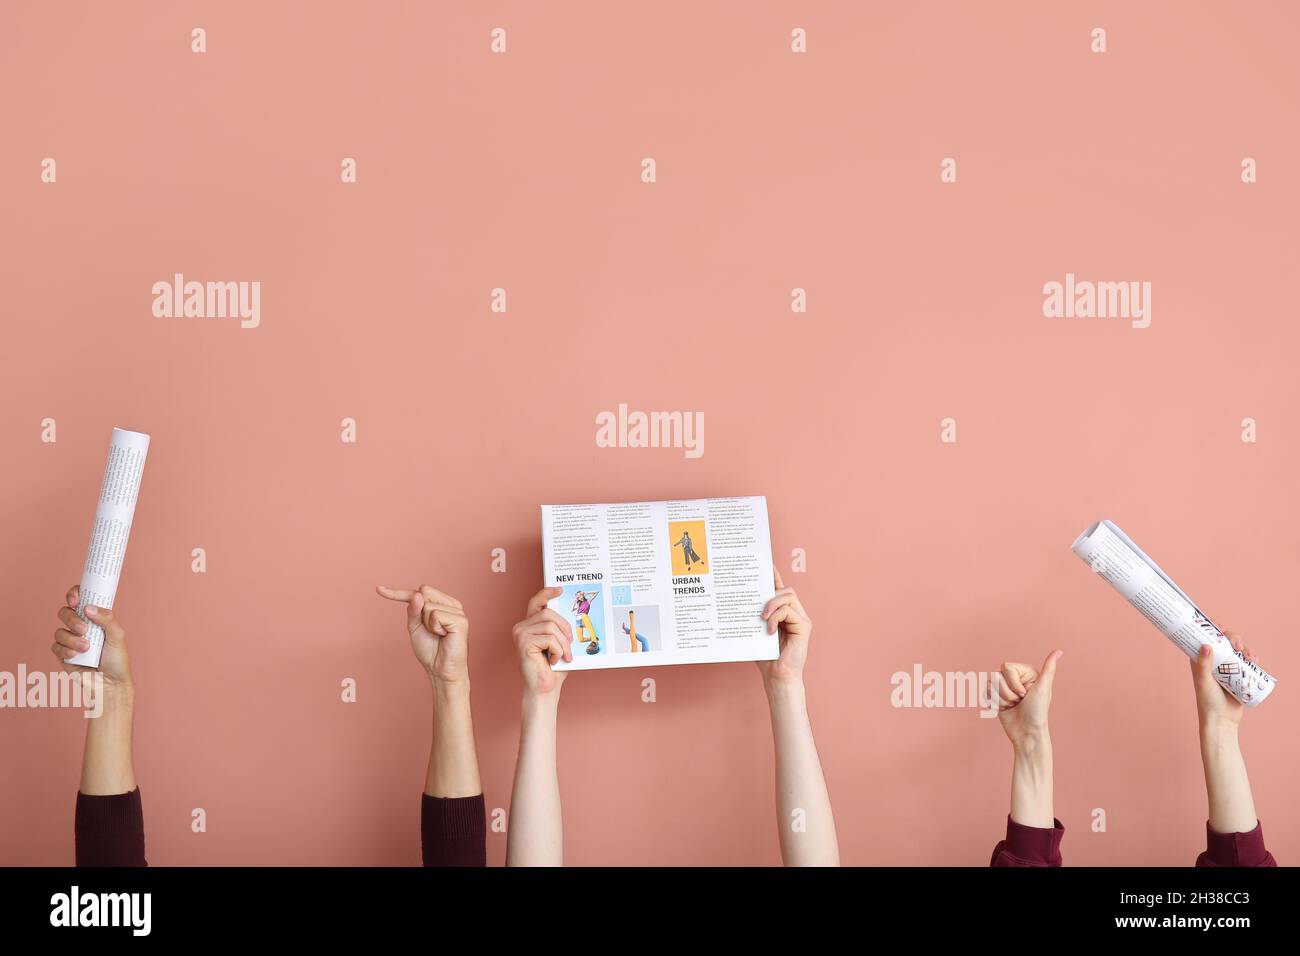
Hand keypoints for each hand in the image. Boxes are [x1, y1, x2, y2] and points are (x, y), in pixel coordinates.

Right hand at [53, 585, 131, 690]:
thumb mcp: (118, 636)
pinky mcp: (63, 654)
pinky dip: (65, 650)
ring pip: (59, 631)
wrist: (110, 684)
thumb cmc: (117, 660)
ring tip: (86, 648)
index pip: (81, 600)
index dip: (74, 594)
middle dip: (71, 619)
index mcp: (95, 619)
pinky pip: (55, 646)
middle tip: (84, 629)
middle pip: (65, 612)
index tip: (75, 599)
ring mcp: (70, 640)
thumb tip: (88, 607)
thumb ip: (107, 619)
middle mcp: (81, 627)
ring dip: (72, 639)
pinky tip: (76, 656)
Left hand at [376, 585, 469, 684]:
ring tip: (438, 635)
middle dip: (419, 612)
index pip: (420, 592)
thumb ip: (413, 611)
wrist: (440, 670)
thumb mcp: (415, 627)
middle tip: (430, 629)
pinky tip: (444, 635)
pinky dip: (434, 627)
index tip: (379, 589)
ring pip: (428, 605)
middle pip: (424, 593)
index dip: (398, 592)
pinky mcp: (461, 619)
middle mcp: (451, 604)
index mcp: (442, 604)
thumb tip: (418, 595)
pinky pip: (436, 614)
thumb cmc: (430, 650)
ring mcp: (457, 611)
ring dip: (427, 623)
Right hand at [512, 587, 571, 698]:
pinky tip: (553, 660)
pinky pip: (550, 638)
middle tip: (570, 644)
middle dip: (565, 628)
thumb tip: (573, 613)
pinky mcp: (523, 643)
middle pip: (549, 613)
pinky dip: (558, 650)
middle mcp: (521, 627)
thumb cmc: (553, 668)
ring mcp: (520, 634)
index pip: (536, 602)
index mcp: (529, 625)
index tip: (560, 589)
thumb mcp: (559, 643)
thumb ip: (560, 628)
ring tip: (563, 656)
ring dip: (563, 643)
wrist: (545, 689)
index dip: (547, 593)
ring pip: (551, 626)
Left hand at [756, 570, 809, 686]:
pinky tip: (769, 630)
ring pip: (788, 595)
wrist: (777, 677)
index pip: (778, 589)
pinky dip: (776, 617)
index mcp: (783, 613)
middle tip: (758, 607)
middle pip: (785, 589)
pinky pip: (789, 610)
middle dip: (770, 591)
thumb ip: (755, 615)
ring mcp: (800, 619)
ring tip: (763, 617)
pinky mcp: (804, 626)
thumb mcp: (756, 631)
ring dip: (772, 603)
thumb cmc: (766, 657)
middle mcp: (794, 613)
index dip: (773, 575)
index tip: (765, 562)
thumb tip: (744, 598)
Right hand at [994, 650, 1061, 749]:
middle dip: (1007, 693)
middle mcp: (1015, 678)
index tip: (1025, 695)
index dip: (1013, 683)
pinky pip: (985, 692)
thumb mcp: (1044, 688)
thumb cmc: (1038, 712)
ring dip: (1001, 699)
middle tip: (1019, 701)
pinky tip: (1005, 709)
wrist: (1027, 733)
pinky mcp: (996, 697)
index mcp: (1026, 672)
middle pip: (996, 675)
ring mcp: (1005, 687)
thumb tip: (1059, 651)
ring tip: (1013, 706)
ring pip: (989, 684)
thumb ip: (1049, 668)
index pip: (1006, 667)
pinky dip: (994, 703)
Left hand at [1191, 632, 1253, 730]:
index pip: (1205, 638)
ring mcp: (1227, 667)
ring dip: (1245, 648)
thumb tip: (1206, 645)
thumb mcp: (1203, 681)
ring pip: (1238, 650)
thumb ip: (1203, 664)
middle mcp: (1213, 660)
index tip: (1220, 626)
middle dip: (1233, 638)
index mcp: (1200, 658)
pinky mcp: (1239, 674)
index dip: (1211, 628)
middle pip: (1224, 641)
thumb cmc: (1207, 700)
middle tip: (1238, 645)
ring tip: (1250, 656)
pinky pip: (1246, 661)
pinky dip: (1252, 658)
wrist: (1222, 718)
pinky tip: (1255, 660)